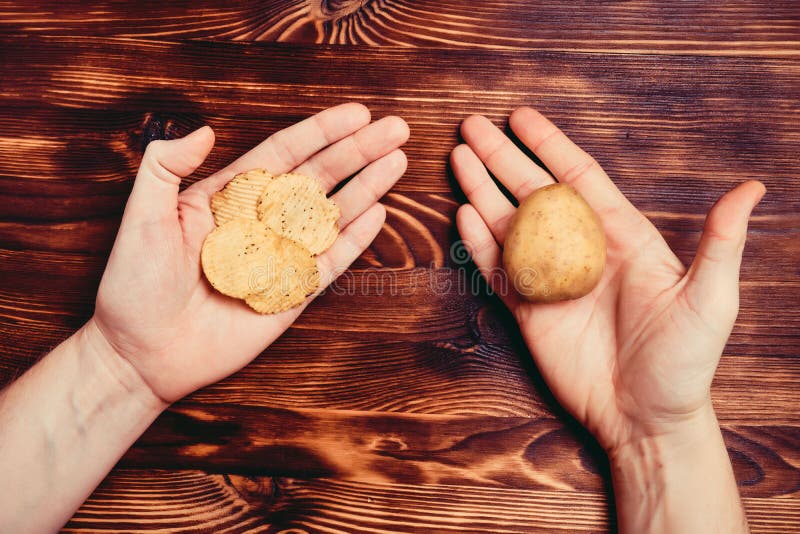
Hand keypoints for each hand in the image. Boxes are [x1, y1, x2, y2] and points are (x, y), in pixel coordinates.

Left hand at [93, 103, 408, 402]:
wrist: (143, 353)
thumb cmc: (135, 284)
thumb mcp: (143, 217)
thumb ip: (165, 168)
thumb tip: (205, 130)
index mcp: (229, 197)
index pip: (284, 154)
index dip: (322, 132)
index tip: (357, 113)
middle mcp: (260, 222)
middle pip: (319, 178)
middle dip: (358, 152)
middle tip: (396, 128)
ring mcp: (279, 256)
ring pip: (332, 215)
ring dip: (366, 188)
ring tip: (398, 161)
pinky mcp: (291, 293)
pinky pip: (330, 262)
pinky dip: (354, 239)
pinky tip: (378, 213)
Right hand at [452, 108, 763, 452]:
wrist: (646, 419)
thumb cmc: (684, 362)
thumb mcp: (710, 299)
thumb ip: (720, 243)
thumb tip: (751, 188)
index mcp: (621, 236)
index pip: (579, 177)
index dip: (549, 144)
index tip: (521, 117)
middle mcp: (581, 250)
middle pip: (533, 192)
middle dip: (503, 158)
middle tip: (472, 127)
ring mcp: (551, 279)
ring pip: (508, 224)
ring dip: (482, 190)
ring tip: (459, 158)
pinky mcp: (529, 310)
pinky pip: (498, 269)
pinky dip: (479, 243)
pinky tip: (463, 215)